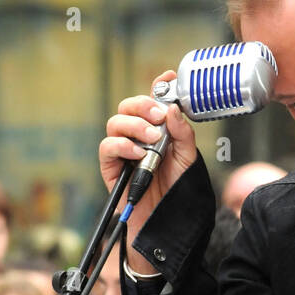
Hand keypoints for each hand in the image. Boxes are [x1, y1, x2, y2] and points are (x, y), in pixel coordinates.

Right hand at [99, 71, 196, 269]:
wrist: (167, 218)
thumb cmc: (176, 188)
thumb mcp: (187, 158)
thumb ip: (182, 133)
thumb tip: (171, 109)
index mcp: (157, 129)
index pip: (153, 101)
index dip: (158, 86)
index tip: (168, 77)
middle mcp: (137, 135)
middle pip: (129, 105)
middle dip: (144, 105)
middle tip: (159, 117)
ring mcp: (122, 149)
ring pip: (116, 122)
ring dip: (135, 125)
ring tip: (153, 139)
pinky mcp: (111, 166)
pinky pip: (107, 146)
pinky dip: (122, 145)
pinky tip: (138, 153)